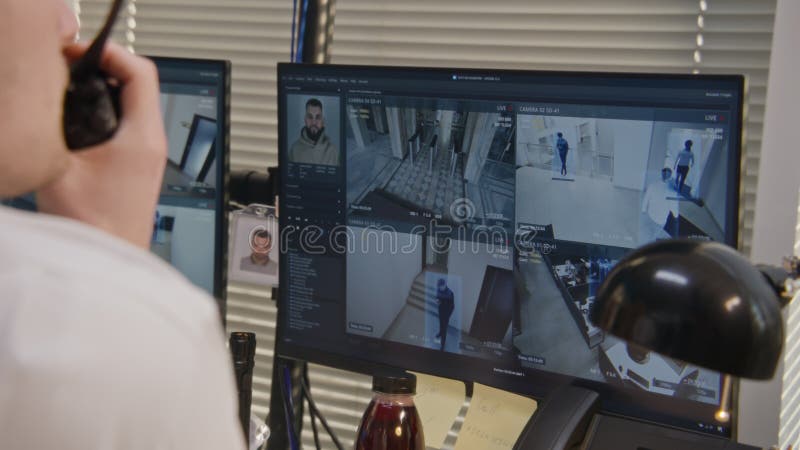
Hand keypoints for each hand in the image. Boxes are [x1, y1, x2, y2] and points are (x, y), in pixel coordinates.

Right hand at [38, 42, 166, 248]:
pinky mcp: (139, 166)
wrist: (110, 264)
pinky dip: (105, 112)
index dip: (108, 53)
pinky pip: (127, 124)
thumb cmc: (95, 228)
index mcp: (142, 137)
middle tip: (67, 68)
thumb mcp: (57, 169)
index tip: (78, 53)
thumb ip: (49, 131)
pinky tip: (77, 121)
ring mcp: (149, 155)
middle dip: (101, 68)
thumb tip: (37, 106)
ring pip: (132, 104)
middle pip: (137, 84)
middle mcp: (152, 143)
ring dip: (102, 90)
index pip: (140, 72)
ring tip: (68, 90)